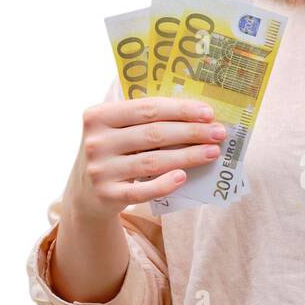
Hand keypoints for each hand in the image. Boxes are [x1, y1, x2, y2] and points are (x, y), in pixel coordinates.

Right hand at [63, 94, 227, 221]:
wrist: (85, 193)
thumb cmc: (113, 152)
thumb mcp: (116, 130)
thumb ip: (143, 119)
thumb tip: (195, 114)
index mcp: (98, 116)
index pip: (147, 108)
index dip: (180, 110)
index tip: (208, 113)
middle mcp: (96, 142)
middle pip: (154, 134)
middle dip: (191, 132)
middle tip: (219, 133)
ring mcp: (100, 170)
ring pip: (152, 162)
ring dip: (188, 156)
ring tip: (212, 152)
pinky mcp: (107, 195)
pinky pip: (142, 190)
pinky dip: (164, 184)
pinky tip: (184, 177)